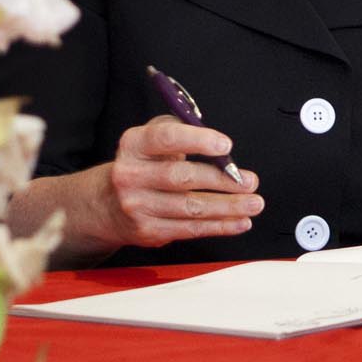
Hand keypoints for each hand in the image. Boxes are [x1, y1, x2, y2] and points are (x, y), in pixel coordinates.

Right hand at [90, 115, 264, 253]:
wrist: (109, 204)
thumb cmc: (142, 166)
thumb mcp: (151, 140)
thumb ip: (180, 130)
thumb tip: (218, 144)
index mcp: (133, 145)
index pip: (165, 138)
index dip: (198, 140)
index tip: (225, 146)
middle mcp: (131, 175)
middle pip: (182, 177)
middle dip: (222, 180)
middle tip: (249, 181)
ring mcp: (138, 206)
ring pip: (191, 208)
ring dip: (228, 207)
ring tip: (253, 203)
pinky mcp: (148, 231)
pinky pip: (190, 229)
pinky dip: (220, 226)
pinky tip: (239, 221)